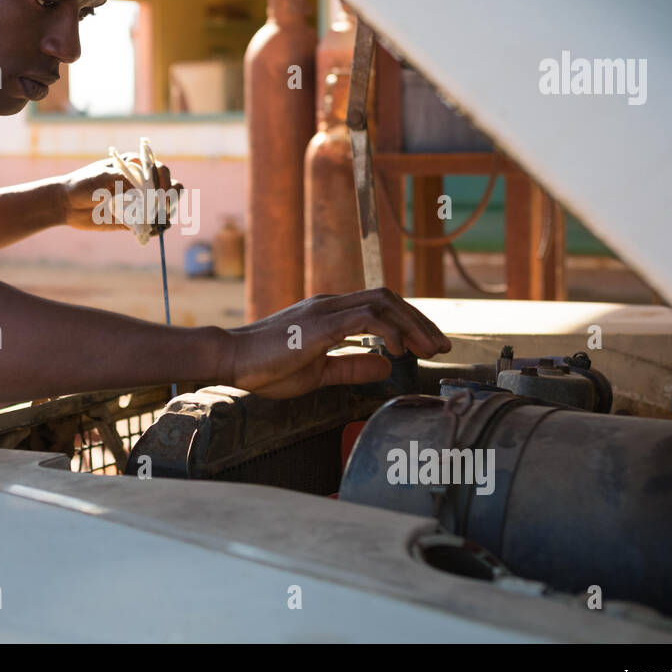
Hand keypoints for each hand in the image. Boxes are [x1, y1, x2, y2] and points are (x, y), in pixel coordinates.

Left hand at [58, 153, 183, 232]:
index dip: (165, 181)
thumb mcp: (104, 177)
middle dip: (171, 198)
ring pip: (164, 208)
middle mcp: (141, 183)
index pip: (160, 170)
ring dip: (166, 214)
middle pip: (169, 188)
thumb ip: (125, 184)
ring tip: (160, 221)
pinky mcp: (133, 220)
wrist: (66, 204)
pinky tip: (152, 231)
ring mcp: (139, 202)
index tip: (160, 194)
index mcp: (135, 166)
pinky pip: (151, 225)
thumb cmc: (83, 184)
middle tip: (163, 208)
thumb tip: (147, 200)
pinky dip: (155, 229)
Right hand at [222, 288, 451, 398]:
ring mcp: (325, 310)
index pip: (380, 306)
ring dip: (412, 325)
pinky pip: (366, 318)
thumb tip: (387, 365)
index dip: (410, 322)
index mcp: (329, 313)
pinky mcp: (320, 323)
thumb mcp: (318, 372)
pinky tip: (399, 350)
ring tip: (429, 349)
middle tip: (442, 347)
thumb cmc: (265, 367)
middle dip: (420, 321)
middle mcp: (330, 304)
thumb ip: (352, 366)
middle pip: (389, 298)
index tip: (429, 345)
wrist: (230, 360)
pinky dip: (390, 331)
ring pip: (383, 303)